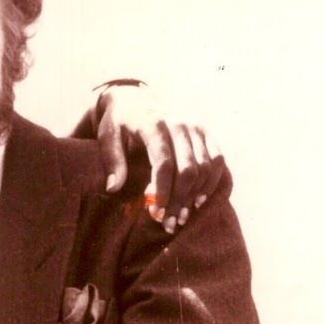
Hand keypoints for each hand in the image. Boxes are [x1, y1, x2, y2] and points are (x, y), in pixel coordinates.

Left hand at [88, 84, 224, 232]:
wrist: (135, 99)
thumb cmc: (119, 123)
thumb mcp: (107, 137)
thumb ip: (112, 161)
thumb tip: (113, 188)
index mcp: (153, 123)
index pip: (163, 162)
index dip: (161, 191)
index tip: (155, 214)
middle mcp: (179, 123)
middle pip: (188, 168)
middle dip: (179, 199)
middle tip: (168, 223)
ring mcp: (195, 127)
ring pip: (205, 167)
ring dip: (195, 195)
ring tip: (181, 217)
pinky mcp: (205, 132)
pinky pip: (217, 160)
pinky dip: (210, 182)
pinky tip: (198, 201)